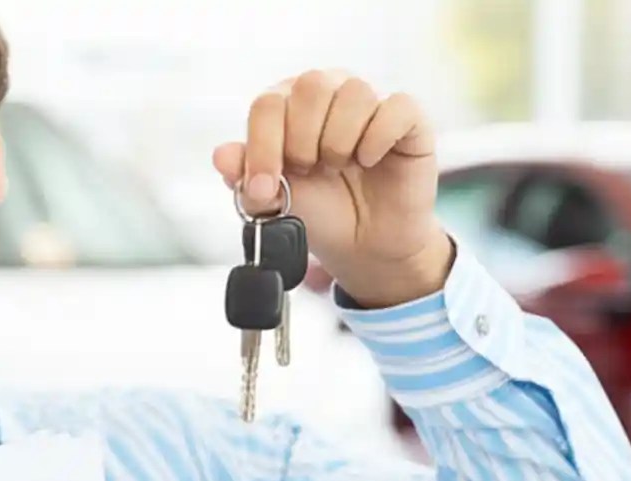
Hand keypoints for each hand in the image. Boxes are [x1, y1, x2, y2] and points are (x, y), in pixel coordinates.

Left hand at [212, 70, 454, 308]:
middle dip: (302, 141)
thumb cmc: (320, 212)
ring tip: (340, 167)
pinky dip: (377, 139)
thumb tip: (222, 156)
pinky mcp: (408, 119)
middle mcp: (329, 92)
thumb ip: (245, 179)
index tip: (266, 189)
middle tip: (309, 172)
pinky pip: (394, 108)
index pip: (268, 104)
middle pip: (309, 86)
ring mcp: (370, 102)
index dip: (263, 148)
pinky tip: (370, 161)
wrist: (364, 244)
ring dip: (339, 142)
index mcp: (289, 105)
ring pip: (353, 93)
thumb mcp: (274, 202)